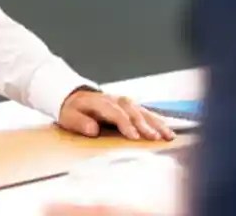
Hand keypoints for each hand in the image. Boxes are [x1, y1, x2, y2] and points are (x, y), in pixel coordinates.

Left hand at [58, 89, 174, 141]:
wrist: (73, 96)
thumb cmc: (72, 110)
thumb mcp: (68, 116)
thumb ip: (80, 122)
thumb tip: (92, 129)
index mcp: (100, 102)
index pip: (115, 113)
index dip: (125, 124)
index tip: (134, 137)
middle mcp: (114, 100)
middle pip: (132, 111)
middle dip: (144, 124)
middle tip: (155, 138)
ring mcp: (123, 102)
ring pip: (142, 110)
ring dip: (155, 122)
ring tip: (167, 135)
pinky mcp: (129, 106)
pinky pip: (144, 111)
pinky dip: (156, 119)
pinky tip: (166, 128)